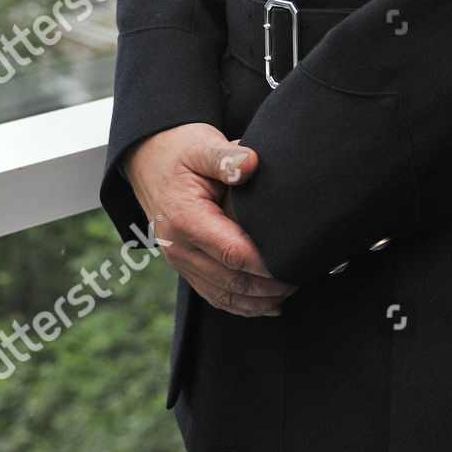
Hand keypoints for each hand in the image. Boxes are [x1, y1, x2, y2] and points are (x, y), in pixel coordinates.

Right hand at [123, 122, 297, 317]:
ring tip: (291, 292)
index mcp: (185, 219)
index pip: (232, 253)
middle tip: (302, 277)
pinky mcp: (183, 265)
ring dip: (258, 302)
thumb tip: (252, 164)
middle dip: (269, 286)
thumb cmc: (181, 149)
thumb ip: (227, 158)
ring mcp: (179, 260)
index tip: (295, 260)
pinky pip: (213, 295)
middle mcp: (178, 247)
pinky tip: (267, 305)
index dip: (266, 263)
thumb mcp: (202, 145)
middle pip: (231, 281)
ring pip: (223, 296)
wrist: (149, 157)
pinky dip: (241, 305)